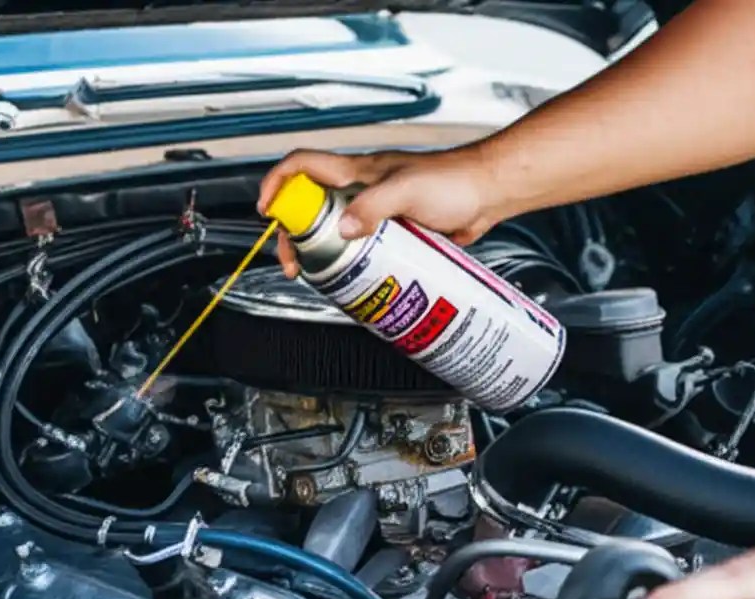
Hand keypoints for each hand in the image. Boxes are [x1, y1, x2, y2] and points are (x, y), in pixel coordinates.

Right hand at [256, 147, 503, 277]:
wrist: (488, 192)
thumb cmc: (455, 181)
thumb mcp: (408, 190)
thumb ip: (374, 207)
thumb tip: (343, 230)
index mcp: (357, 171)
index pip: (302, 165)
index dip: (277, 183)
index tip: (266, 210)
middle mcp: (360, 188)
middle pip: (309, 207)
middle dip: (293, 233)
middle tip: (295, 262)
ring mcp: (375, 209)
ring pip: (332, 229)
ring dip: (319, 250)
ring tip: (318, 274)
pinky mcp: (392, 230)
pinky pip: (360, 245)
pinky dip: (349, 260)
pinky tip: (353, 277)